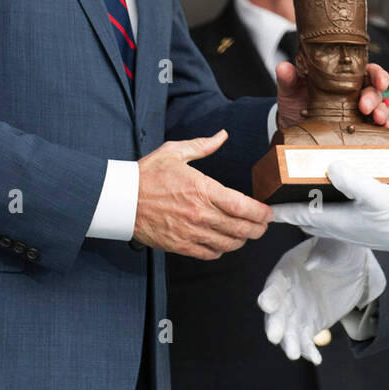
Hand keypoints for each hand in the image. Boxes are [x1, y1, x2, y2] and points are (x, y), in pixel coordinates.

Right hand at [133, 129, 272, 258]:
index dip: (261, 213)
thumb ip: (203, 145)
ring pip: (228, 244)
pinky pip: (209, 254)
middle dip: (258, 229)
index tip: (268, 213)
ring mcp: (190, 232)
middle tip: (263, 226)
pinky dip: (221, 250)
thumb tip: (222, 135)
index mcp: (203, 189)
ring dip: (242, 241)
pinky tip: (223, 243)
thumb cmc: (147, 174)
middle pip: (241, 229)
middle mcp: (200, 213)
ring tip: (246, 234)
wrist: (120, 199)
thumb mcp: (175, 152)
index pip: (242, 207)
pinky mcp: (179, 246)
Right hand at [257, 236, 384, 363]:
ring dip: (290, 342)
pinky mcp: (311, 323)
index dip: (270, 294)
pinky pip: (306, 339)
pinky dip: (309, 349)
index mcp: (289, 269)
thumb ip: (323, 254)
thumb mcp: (336, 246)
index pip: (276, 283)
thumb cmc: (341, 249)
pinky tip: (315, 358)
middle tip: (275, 337)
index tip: (266, 305)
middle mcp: (288, 292)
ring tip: (294, 354)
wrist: (355, 266)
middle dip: (275, 324)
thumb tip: (311, 263)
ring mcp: (299, 310)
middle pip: (278, 311)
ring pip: (290, 329)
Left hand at [271, 159, 388, 259]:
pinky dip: (327, 212)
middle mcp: (340, 228)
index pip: (300, 214)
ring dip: (309, 213)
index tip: (266, 208)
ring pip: (321, 223)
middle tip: (281, 202)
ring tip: (303, 199)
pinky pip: (336, 222)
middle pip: (307, 221)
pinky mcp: (364, 229)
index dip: (282, 210)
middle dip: (293, 213)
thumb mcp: (374, 192)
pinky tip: (337, 201)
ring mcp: (352, 231)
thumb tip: (331, 166)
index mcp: (336, 220)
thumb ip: (351, 179)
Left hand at [275, 60, 388, 129]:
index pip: (366, 71)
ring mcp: (358, 113)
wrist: (291, 129)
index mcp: (344, 79)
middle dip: (374, 97)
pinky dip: (384, 130)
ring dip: (382, 113)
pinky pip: (376, 129)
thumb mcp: (290, 90)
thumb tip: (283, 67)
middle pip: (375, 91)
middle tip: (365, 106)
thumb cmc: (295, 103)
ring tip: (377, 119)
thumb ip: (289, 78)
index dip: (377, 74)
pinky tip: (383, 131)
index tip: (379, 80)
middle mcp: (355, 94)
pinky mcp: (358, 130)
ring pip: (379, 109)